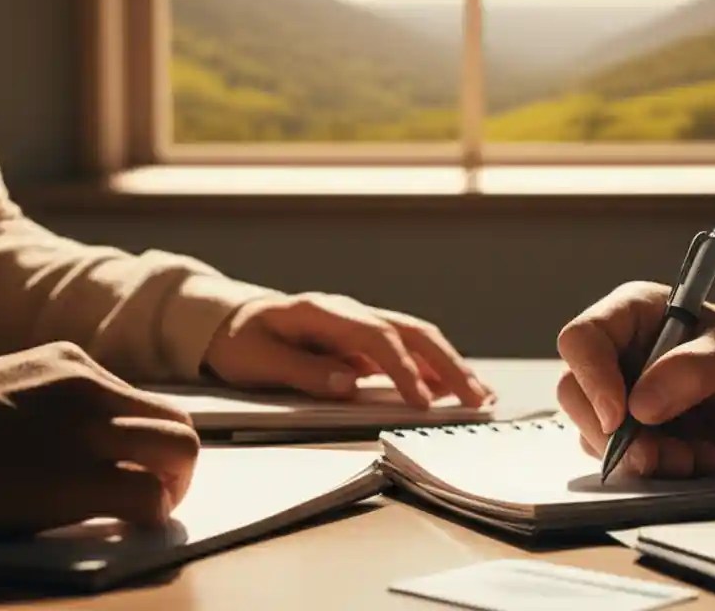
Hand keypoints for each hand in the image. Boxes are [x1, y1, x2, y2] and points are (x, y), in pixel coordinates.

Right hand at [0, 342, 198, 535]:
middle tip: (157, 494)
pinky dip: (151, 516)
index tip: (137, 467)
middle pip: (175, 423)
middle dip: (175, 464)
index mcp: (67, 362)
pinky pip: (148, 498)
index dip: (146, 441)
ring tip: (148, 512)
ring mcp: (85, 430)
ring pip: (180, 452)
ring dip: (173, 487)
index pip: (141, 400)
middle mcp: (88, 386)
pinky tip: (129, 528)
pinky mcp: (76, 478)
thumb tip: (79, 445)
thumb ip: (46, 407)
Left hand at [205, 293, 492, 408]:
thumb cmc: (243, 341)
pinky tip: (456, 388)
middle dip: (447, 365)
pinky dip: (436, 368)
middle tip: (476, 398)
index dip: (403, 369)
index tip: (421, 402)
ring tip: (481, 395)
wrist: (234, 320)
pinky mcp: (366, 340)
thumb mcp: (258, 360)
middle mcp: (351, 312)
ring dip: (451, 365)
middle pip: (411, 332)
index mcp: (324, 312)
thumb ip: (302, 371)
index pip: (376, 337)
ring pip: (418, 338)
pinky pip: (409, 350)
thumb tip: (348, 384)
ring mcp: (362, 322)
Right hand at [557, 282, 714, 476]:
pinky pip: (621, 454)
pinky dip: (654, 465)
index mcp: (633, 313)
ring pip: (594, 430)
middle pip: (576, 390)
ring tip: (694, 456)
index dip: (592, 378)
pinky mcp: (635, 427)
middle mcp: (619, 350)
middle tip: (655, 456)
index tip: (620, 417)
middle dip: (613, 432)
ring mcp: (623, 390)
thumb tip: (638, 406)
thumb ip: (691, 372)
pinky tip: (696, 457)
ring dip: (639, 454)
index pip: (582, 339)